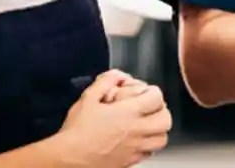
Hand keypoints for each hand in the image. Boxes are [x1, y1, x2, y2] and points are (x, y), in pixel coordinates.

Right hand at [56, 71, 172, 167]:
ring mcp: (135, 148)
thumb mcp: (88, 98)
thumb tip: (117, 75)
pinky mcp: (129, 161)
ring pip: (161, 139)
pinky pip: (149, 154)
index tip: (145, 92)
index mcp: (128, 113)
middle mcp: (136, 131)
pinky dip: (148, 146)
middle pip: (165, 120)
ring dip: (158, 130)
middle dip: (161, 110)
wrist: (69, 159)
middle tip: (151, 108)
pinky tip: (136, 141)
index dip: (153, 92)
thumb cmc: (77, 131)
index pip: (156, 98)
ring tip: (148, 125)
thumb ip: (105, 82)